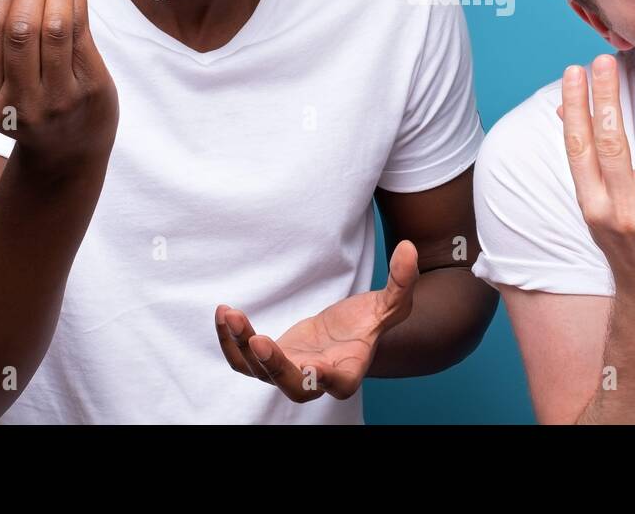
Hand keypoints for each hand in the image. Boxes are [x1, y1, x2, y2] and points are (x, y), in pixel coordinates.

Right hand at [0, 0, 118, 166]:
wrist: (69, 151)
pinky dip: (79, 2)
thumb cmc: (32, 103)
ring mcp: (58, 100)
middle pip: (21, 27)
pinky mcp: (91, 92)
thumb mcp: (3, 83)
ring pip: (55, 28)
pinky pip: (83, 35)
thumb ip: (4, 38)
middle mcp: (19, 104)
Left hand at [215, 240, 418, 401]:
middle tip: (258, 340)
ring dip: (241, 347)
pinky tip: (225, 315)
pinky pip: (244, 361)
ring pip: (259, 372)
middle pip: (293, 386)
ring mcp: (290, 373)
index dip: (324, 378)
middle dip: (273, 366)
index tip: (315, 366)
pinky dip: (231, 342)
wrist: (350, 334)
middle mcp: (317, 380)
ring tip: (231, 314)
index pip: (338, 382)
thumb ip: (401, 280)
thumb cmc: (372, 322)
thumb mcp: (393, 301)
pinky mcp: (270, 362)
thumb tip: (409, 249)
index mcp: (348, 371)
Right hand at [560, 53, 634, 308]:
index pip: (578, 146)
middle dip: (608, 94)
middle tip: (604, 58)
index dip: (575, 106)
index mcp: (590, 206)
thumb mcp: (596, 212)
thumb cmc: (625, 247)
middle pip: (611, 139)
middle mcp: (620, 206)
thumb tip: (566, 112)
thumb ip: (587, 166)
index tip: (573, 72)